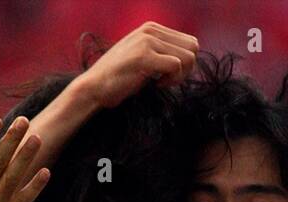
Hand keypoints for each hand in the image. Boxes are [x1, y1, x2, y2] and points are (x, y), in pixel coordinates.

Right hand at [71, 22, 198, 108]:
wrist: (94, 87)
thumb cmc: (118, 78)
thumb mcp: (142, 56)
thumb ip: (161, 51)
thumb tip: (190, 57)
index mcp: (152, 28)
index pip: (189, 41)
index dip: (185, 62)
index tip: (168, 74)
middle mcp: (151, 30)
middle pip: (193, 47)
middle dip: (187, 68)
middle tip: (169, 80)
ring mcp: (147, 42)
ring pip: (188, 57)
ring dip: (180, 76)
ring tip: (162, 82)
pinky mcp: (144, 56)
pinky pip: (176, 66)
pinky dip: (171, 80)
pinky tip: (156, 84)